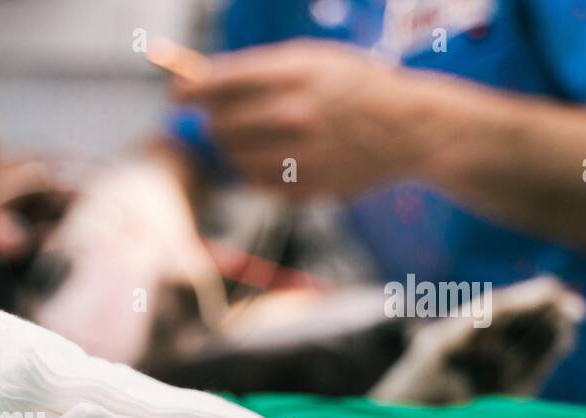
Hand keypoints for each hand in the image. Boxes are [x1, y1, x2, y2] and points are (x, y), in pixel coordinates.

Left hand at [171, 39, 434, 198]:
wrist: (407, 130)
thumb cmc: (353, 87)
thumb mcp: (312, 60)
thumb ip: (255, 71)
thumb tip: (195, 84)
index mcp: (295, 73)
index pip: (218, 83)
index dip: (189, 91)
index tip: (178, 97)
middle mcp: (293, 114)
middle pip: (219, 125)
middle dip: (215, 121)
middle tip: (224, 118)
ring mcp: (298, 155)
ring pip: (233, 157)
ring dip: (236, 148)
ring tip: (262, 135)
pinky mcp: (302, 188)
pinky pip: (254, 183)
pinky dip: (258, 172)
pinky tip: (283, 156)